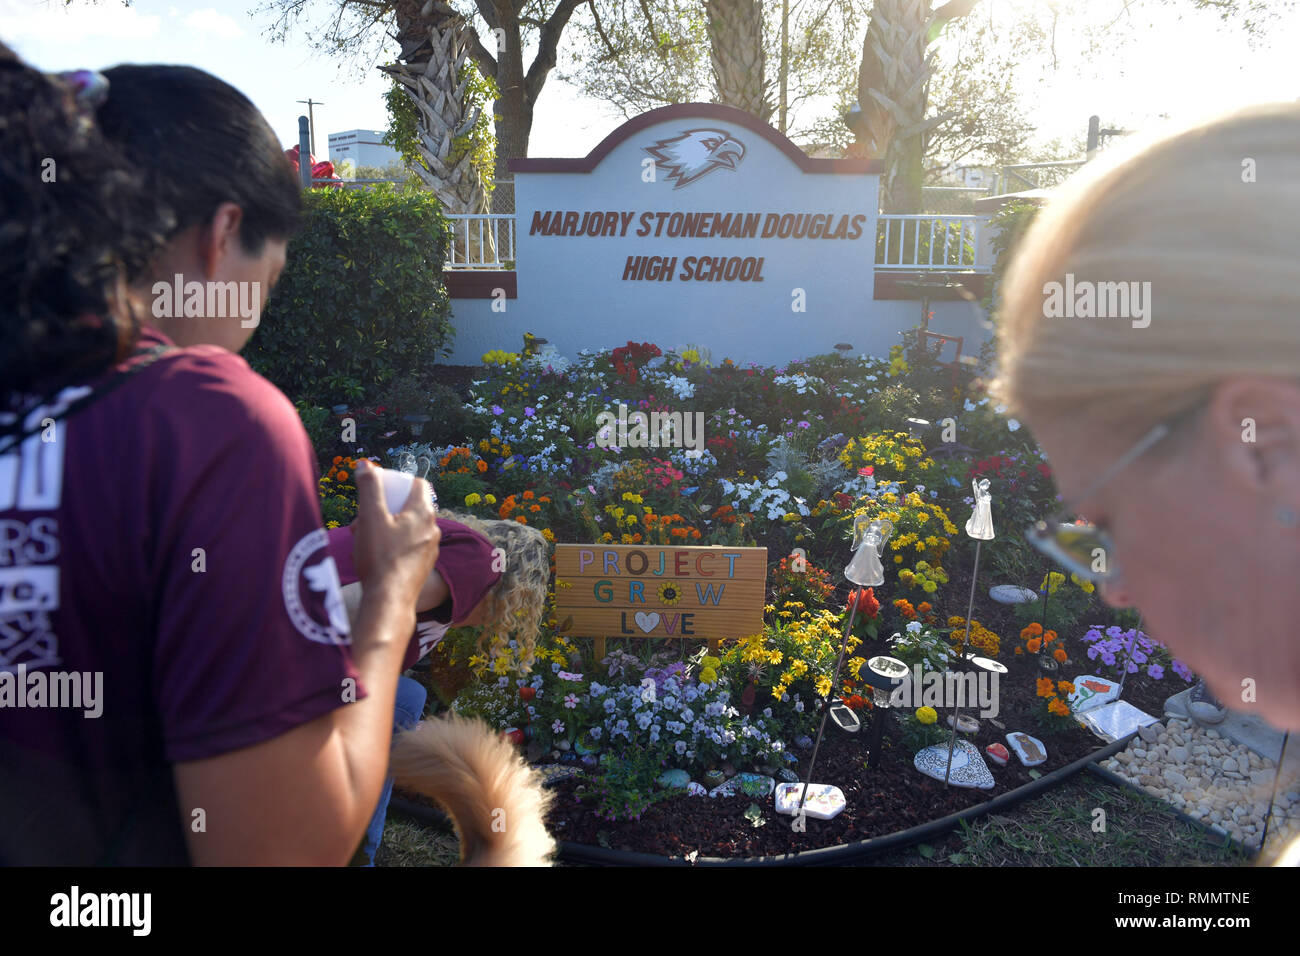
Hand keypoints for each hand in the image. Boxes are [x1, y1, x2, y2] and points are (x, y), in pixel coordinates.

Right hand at [349, 460, 439, 627]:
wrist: (389, 601)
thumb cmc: (380, 557)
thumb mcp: (370, 517)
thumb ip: (369, 488)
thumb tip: (365, 464)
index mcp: (423, 512)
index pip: (418, 484)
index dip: (398, 482)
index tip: (379, 490)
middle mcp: (432, 529)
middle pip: (408, 507)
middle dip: (383, 509)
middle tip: (361, 520)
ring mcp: (430, 549)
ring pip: (406, 528)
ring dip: (384, 528)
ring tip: (362, 539)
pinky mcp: (423, 566)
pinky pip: (407, 547)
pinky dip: (391, 545)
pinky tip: (373, 557)